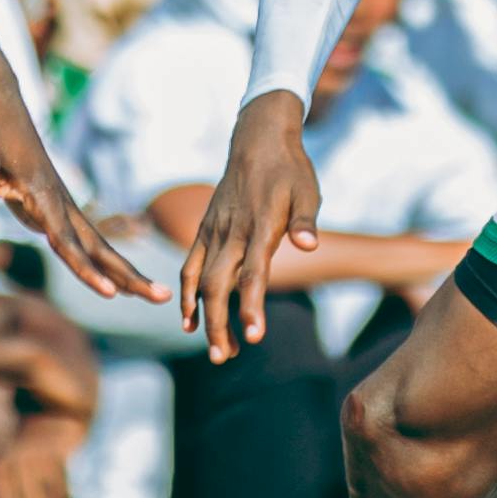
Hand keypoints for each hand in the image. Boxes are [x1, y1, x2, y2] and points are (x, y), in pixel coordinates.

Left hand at [0, 72, 141, 296]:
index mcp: (43, 192)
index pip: (66, 241)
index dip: (85, 269)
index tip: (110, 294)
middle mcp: (58, 200)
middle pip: (98, 246)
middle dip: (129, 275)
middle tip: (164, 298)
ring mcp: (57, 201)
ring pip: (94, 242)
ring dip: (119, 269)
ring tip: (146, 293)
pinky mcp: (48, 201)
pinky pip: (78, 238)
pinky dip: (96, 259)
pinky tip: (107, 276)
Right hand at [182, 93, 324, 360]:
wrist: (257, 140)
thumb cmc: (289, 170)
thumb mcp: (308, 190)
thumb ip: (305, 220)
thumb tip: (309, 243)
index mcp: (260, 225)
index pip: (254, 274)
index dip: (253, 306)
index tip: (254, 337)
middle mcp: (232, 231)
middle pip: (219, 286)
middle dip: (219, 324)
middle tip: (225, 357)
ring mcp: (214, 230)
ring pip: (200, 281)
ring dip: (203, 318)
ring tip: (215, 350)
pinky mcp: (205, 229)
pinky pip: (190, 266)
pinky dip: (186, 295)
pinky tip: (191, 320)